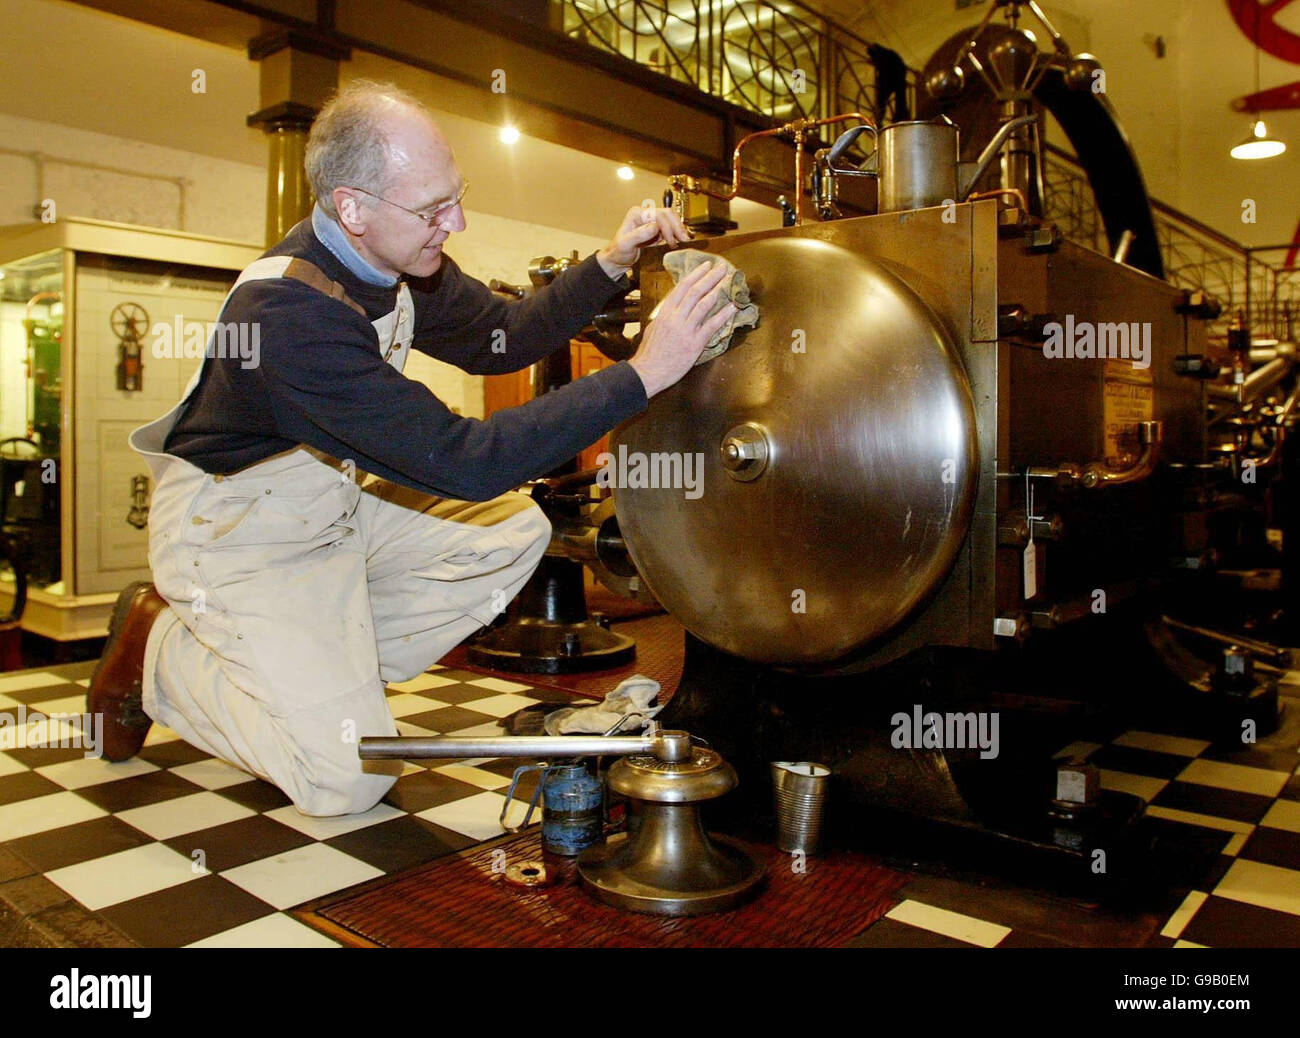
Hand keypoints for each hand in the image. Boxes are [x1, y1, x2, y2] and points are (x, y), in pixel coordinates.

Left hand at [597, 205, 692, 278]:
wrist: (618, 259)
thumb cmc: (618, 251)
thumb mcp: (626, 244)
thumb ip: (639, 235)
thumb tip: (654, 227)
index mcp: (637, 214)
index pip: (658, 215)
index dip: (667, 227)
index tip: (671, 240)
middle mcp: (645, 214)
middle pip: (667, 214)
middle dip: (677, 226)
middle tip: (684, 239)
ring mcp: (652, 221)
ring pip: (671, 219)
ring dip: (679, 229)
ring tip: (684, 241)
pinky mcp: (657, 229)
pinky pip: (671, 228)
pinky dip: (677, 233)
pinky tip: (680, 241)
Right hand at [629, 261, 735, 396]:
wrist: (648, 371)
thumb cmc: (650, 353)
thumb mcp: (654, 328)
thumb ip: (665, 316)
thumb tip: (673, 306)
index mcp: (665, 312)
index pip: (682, 287)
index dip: (695, 274)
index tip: (706, 266)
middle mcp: (676, 318)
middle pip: (695, 291)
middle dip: (710, 277)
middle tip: (722, 267)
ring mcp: (686, 330)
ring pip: (704, 305)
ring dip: (717, 290)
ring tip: (727, 281)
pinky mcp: (694, 344)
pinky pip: (711, 326)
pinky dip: (723, 315)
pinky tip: (732, 307)